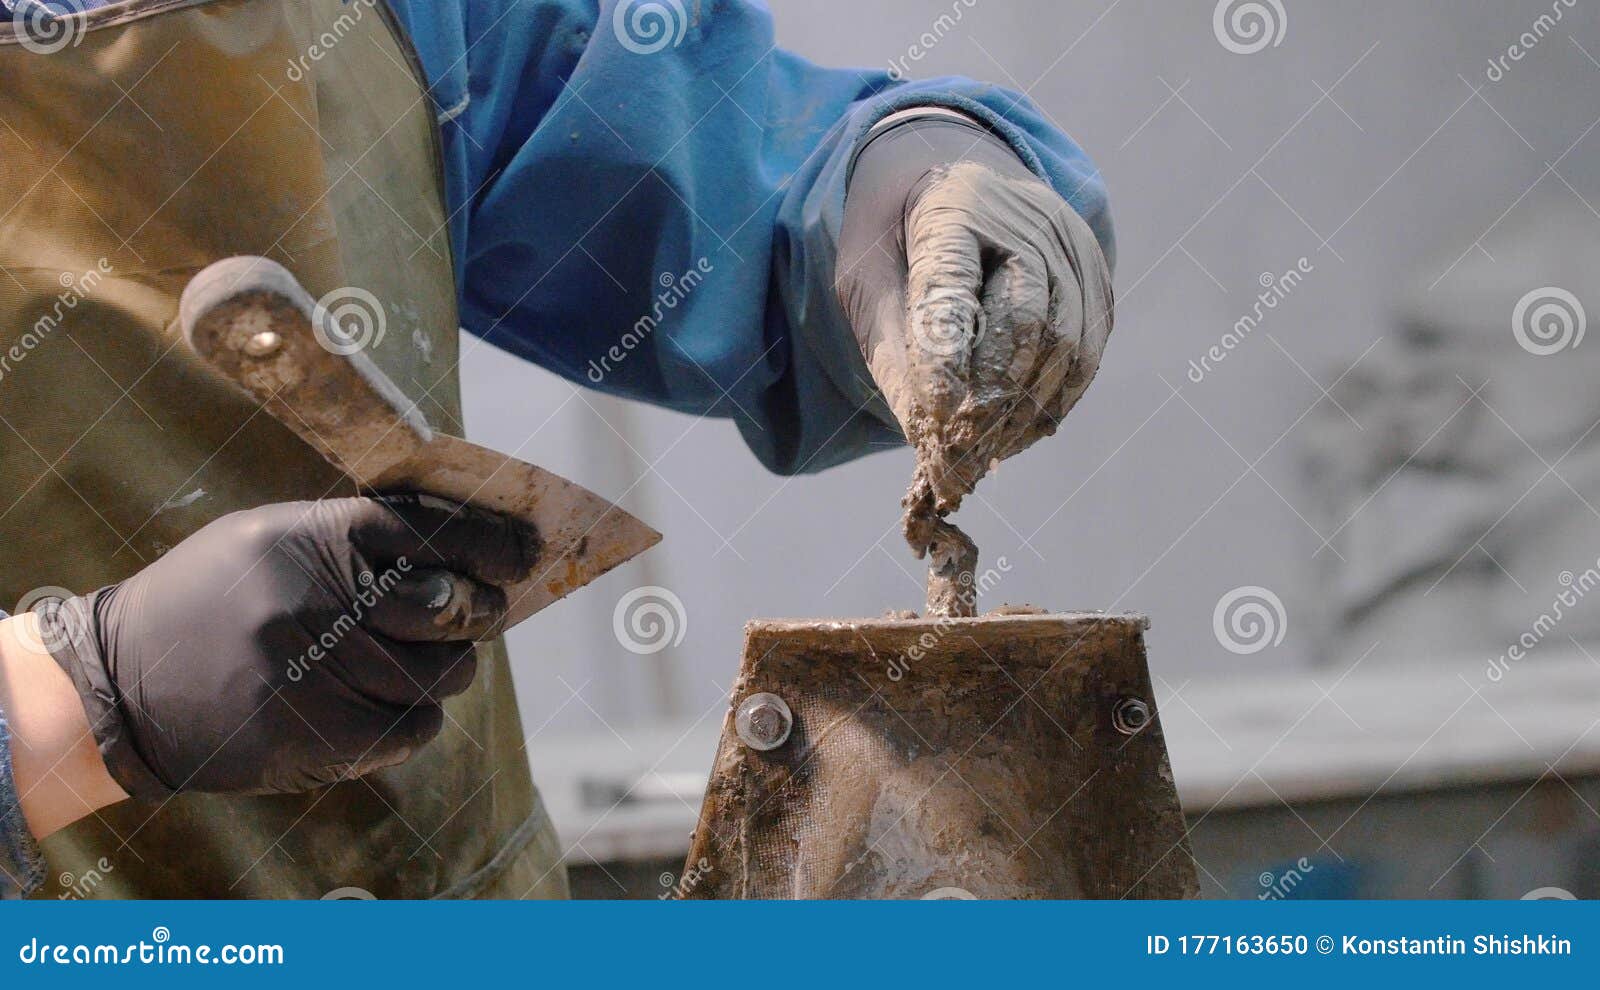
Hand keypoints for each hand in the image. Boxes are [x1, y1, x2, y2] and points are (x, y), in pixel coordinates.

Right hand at [34, 495, 537, 798]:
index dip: (488, 543)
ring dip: (445, 669)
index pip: (427, 529)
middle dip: (479, 612)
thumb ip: (357, 541)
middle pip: (450, 607)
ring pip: (440, 674)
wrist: (117, 684)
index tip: (527, 554)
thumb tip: (466, 559)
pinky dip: (414, 717)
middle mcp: (315, 597)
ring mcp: (314, 669)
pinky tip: (386, 705)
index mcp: (309, 536)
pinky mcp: (312, 732)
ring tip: (419, 662)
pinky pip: (412, 726)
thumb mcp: (270, 540)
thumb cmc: (212, 602)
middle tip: (481, 613)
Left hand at [836, 114, 1112, 552]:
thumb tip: (924, 435)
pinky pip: (1087, 351)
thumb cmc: (895, 238)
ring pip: (1064, 345)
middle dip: (992, 402)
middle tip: (959, 458)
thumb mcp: (864, 280)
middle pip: (1024, 322)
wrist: (949, 170)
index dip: (947, 365)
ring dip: (1024, 413)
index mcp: (953, 204)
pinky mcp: (1095, 273)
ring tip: (982, 457)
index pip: (955, 290)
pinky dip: (1053, 403)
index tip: (933, 427)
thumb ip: (890, 349)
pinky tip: (1016, 435)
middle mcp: (1025, 215)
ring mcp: (1070, 243)